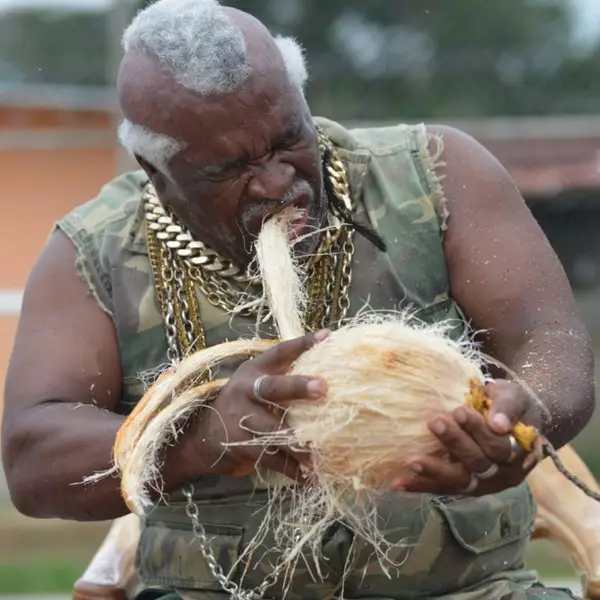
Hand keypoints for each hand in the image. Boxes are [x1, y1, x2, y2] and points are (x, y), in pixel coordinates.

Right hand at [192, 329, 329, 481]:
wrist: (204, 436)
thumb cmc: (244, 403)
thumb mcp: (255, 382)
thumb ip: (282, 373)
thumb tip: (328, 360)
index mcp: (254, 371)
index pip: (279, 353)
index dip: (301, 344)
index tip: (326, 336)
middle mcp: (247, 392)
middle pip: (273, 388)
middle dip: (298, 387)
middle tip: (323, 387)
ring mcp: (242, 420)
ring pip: (275, 430)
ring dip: (299, 442)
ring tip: (320, 452)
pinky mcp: (243, 447)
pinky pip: (272, 459)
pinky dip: (293, 470)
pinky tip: (312, 478)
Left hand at [390, 379, 545, 495]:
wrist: (513, 423)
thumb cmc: (512, 406)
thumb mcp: (515, 398)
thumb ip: (508, 408)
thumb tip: (499, 424)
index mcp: (519, 453)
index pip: (498, 445)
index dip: (478, 429)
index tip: (459, 410)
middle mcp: (502, 474)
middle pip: (477, 463)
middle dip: (454, 442)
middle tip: (434, 422)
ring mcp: (482, 483)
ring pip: (458, 480)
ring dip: (434, 471)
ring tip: (411, 461)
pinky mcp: (463, 486)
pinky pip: (440, 487)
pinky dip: (419, 486)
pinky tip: (397, 483)